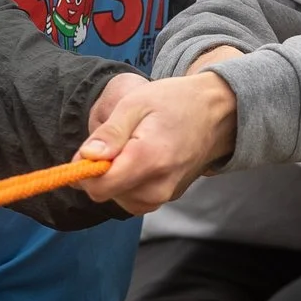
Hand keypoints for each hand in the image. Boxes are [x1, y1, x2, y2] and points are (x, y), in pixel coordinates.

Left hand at [84, 62, 239, 213]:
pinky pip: (135, 199)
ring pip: (119, 199)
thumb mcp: (136, 103)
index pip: (100, 187)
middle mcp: (159, 185)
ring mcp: (167, 194)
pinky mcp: (170, 197)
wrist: (216, 112)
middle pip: (107, 194)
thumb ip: (110, 133)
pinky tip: (141, 159)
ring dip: (115, 178)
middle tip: (117, 142)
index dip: (84, 171)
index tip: (87, 151)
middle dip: (100, 172)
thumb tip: (86, 158)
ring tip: (132, 148)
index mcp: (149, 158)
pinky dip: (129, 183)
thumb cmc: (174, 101)